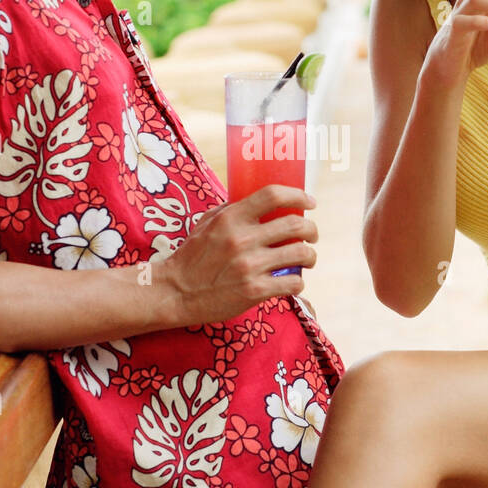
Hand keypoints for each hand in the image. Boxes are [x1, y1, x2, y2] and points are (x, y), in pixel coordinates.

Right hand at [154, 184, 317, 325]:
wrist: (176, 292)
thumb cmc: (192, 257)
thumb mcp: (206, 223)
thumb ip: (232, 210)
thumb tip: (259, 201)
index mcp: (231, 218)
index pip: (273, 195)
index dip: (298, 195)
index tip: (310, 203)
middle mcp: (242, 239)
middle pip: (295, 224)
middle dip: (312, 229)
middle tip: (312, 235)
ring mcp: (250, 266)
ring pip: (300, 254)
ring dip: (310, 256)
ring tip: (307, 259)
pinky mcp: (254, 291)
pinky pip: (292, 283)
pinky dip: (298, 282)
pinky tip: (293, 282)